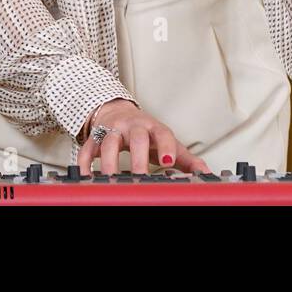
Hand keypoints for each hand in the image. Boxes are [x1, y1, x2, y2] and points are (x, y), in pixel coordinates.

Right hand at [76, 98, 212, 175]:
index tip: (168, 161)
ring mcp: (113, 131)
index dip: (166, 146)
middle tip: (140, 176)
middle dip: (138, 158)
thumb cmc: (146, 131)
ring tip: (111, 179)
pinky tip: (88, 176)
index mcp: (153, 128)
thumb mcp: (165, 140)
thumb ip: (185, 158)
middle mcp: (133, 127)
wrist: (119, 112)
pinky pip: (88, 149)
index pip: (163, 134)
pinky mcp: (96, 137)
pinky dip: (86, 163)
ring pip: (109, 142)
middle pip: (136, 138)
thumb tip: (205, 172)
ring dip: (109, 162)